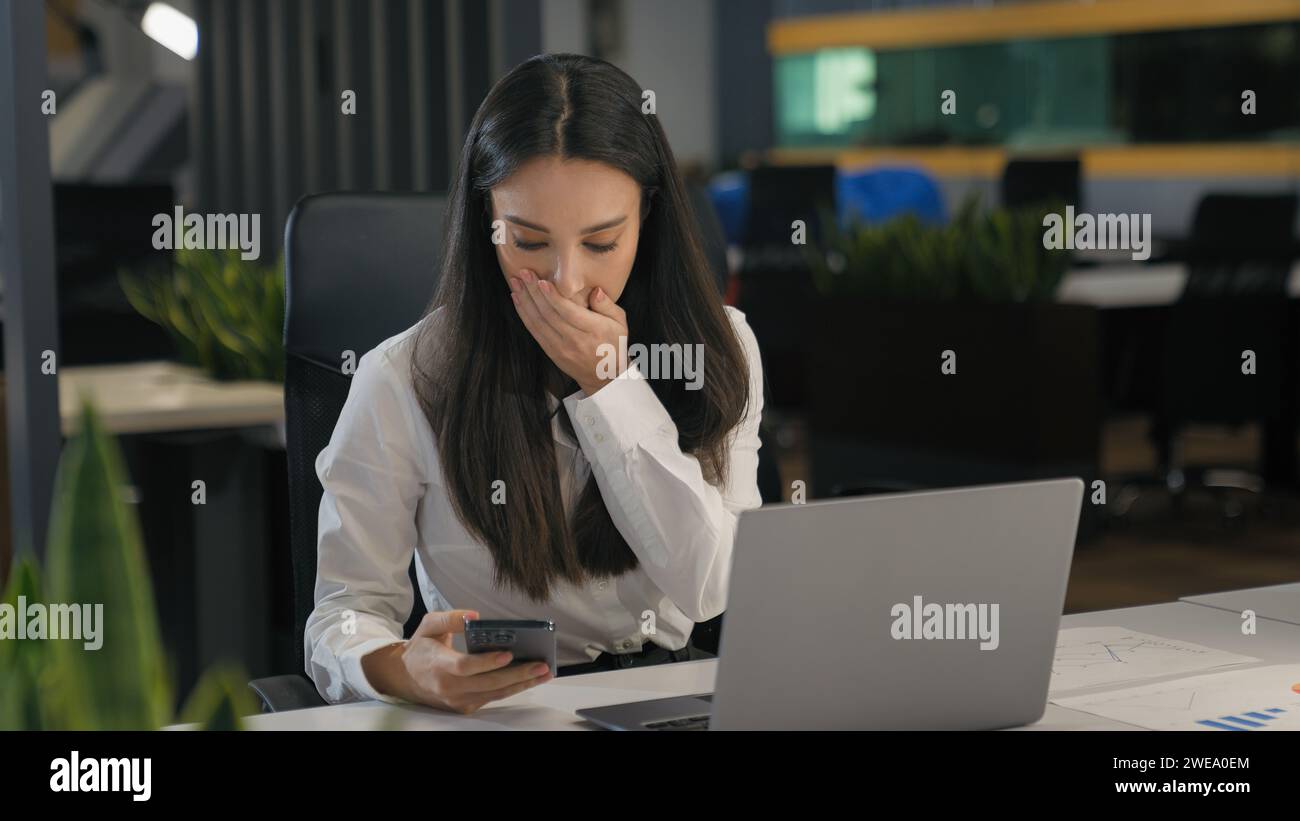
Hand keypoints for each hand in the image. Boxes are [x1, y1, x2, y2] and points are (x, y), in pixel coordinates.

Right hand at [361, 609, 552, 714]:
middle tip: (540, 665)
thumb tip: (475, 616)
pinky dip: (513, 689)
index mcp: (438, 665)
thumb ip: (451, 618)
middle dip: (517, 675)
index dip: (487, 662)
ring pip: (494, 694)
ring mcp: (458, 700)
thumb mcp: (428, 625)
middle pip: (487, 684)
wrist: (406, 678)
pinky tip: (529, 679)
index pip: (465, 667)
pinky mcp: (465, 706)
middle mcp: (448, 687)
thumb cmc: (422, 648)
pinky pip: (492, 698)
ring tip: (544, 673)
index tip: (508, 654)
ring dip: (522, 684)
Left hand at [508, 269, 628, 395]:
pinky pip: (534, 331)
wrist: (604, 377)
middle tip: (523, 273)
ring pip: (538, 322)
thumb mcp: (620, 323)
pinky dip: (524, 314)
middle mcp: (575, 340)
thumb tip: (595, 291)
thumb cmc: (613, 345)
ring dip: (525, 300)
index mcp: (594, 330)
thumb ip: (608, 305)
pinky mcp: (551, 352)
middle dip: (534, 292)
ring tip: (516, 282)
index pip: (569, 312)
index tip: (541, 281)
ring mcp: (561, 348)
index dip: (553, 297)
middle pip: (550, 314)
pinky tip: (517, 300)